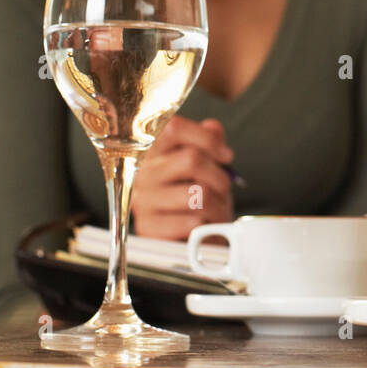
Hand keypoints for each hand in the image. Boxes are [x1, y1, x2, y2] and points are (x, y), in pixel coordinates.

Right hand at [131, 117, 233, 239]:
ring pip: (197, 193)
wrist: (192, 240)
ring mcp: (142, 201)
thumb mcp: (207, 165)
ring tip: (216, 209)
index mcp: (152, 152)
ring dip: (218, 203)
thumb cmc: (199, 198)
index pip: (173, 128)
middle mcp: (141, 174)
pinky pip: (192, 221)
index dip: (207, 138)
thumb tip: (212, 127)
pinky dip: (208, 225)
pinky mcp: (148, 229)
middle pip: (191, 159)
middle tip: (223, 188)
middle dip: (219, 176)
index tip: (225, 155)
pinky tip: (204, 226)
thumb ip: (207, 141)